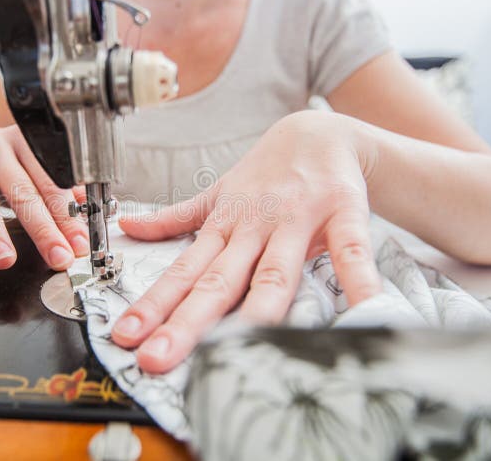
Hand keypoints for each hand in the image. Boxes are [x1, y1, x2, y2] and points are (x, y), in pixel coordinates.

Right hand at [0, 125, 88, 269]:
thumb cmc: (8, 167)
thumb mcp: (34, 173)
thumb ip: (58, 193)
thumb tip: (85, 216)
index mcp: (28, 144)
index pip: (50, 184)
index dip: (66, 216)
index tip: (77, 244)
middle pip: (22, 191)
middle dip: (42, 229)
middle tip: (56, 256)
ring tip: (2, 258)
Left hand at [111, 110, 383, 372]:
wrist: (319, 132)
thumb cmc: (266, 174)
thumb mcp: (217, 193)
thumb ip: (176, 217)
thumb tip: (128, 226)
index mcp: (223, 227)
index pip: (182, 272)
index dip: (153, 305)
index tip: (125, 336)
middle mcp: (253, 227)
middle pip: (217, 281)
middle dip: (185, 322)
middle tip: (156, 358)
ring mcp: (296, 220)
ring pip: (274, 273)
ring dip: (256, 311)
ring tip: (239, 350)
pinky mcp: (341, 212)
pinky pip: (349, 252)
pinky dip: (358, 282)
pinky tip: (364, 313)